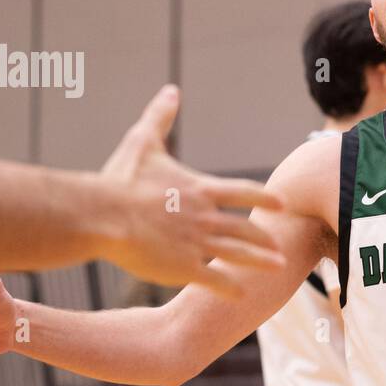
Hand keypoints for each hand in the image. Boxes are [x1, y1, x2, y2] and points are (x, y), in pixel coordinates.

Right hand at [98, 85, 286, 296]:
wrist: (101, 214)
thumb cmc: (119, 179)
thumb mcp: (143, 142)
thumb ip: (160, 118)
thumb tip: (171, 90)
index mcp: (199, 189)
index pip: (243, 193)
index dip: (265, 198)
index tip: (283, 203)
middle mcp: (205, 217)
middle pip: (246, 228)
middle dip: (265, 237)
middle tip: (280, 244)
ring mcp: (196, 244)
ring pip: (238, 254)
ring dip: (260, 261)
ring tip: (279, 267)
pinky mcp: (183, 268)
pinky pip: (214, 280)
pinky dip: (230, 288)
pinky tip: (242, 295)